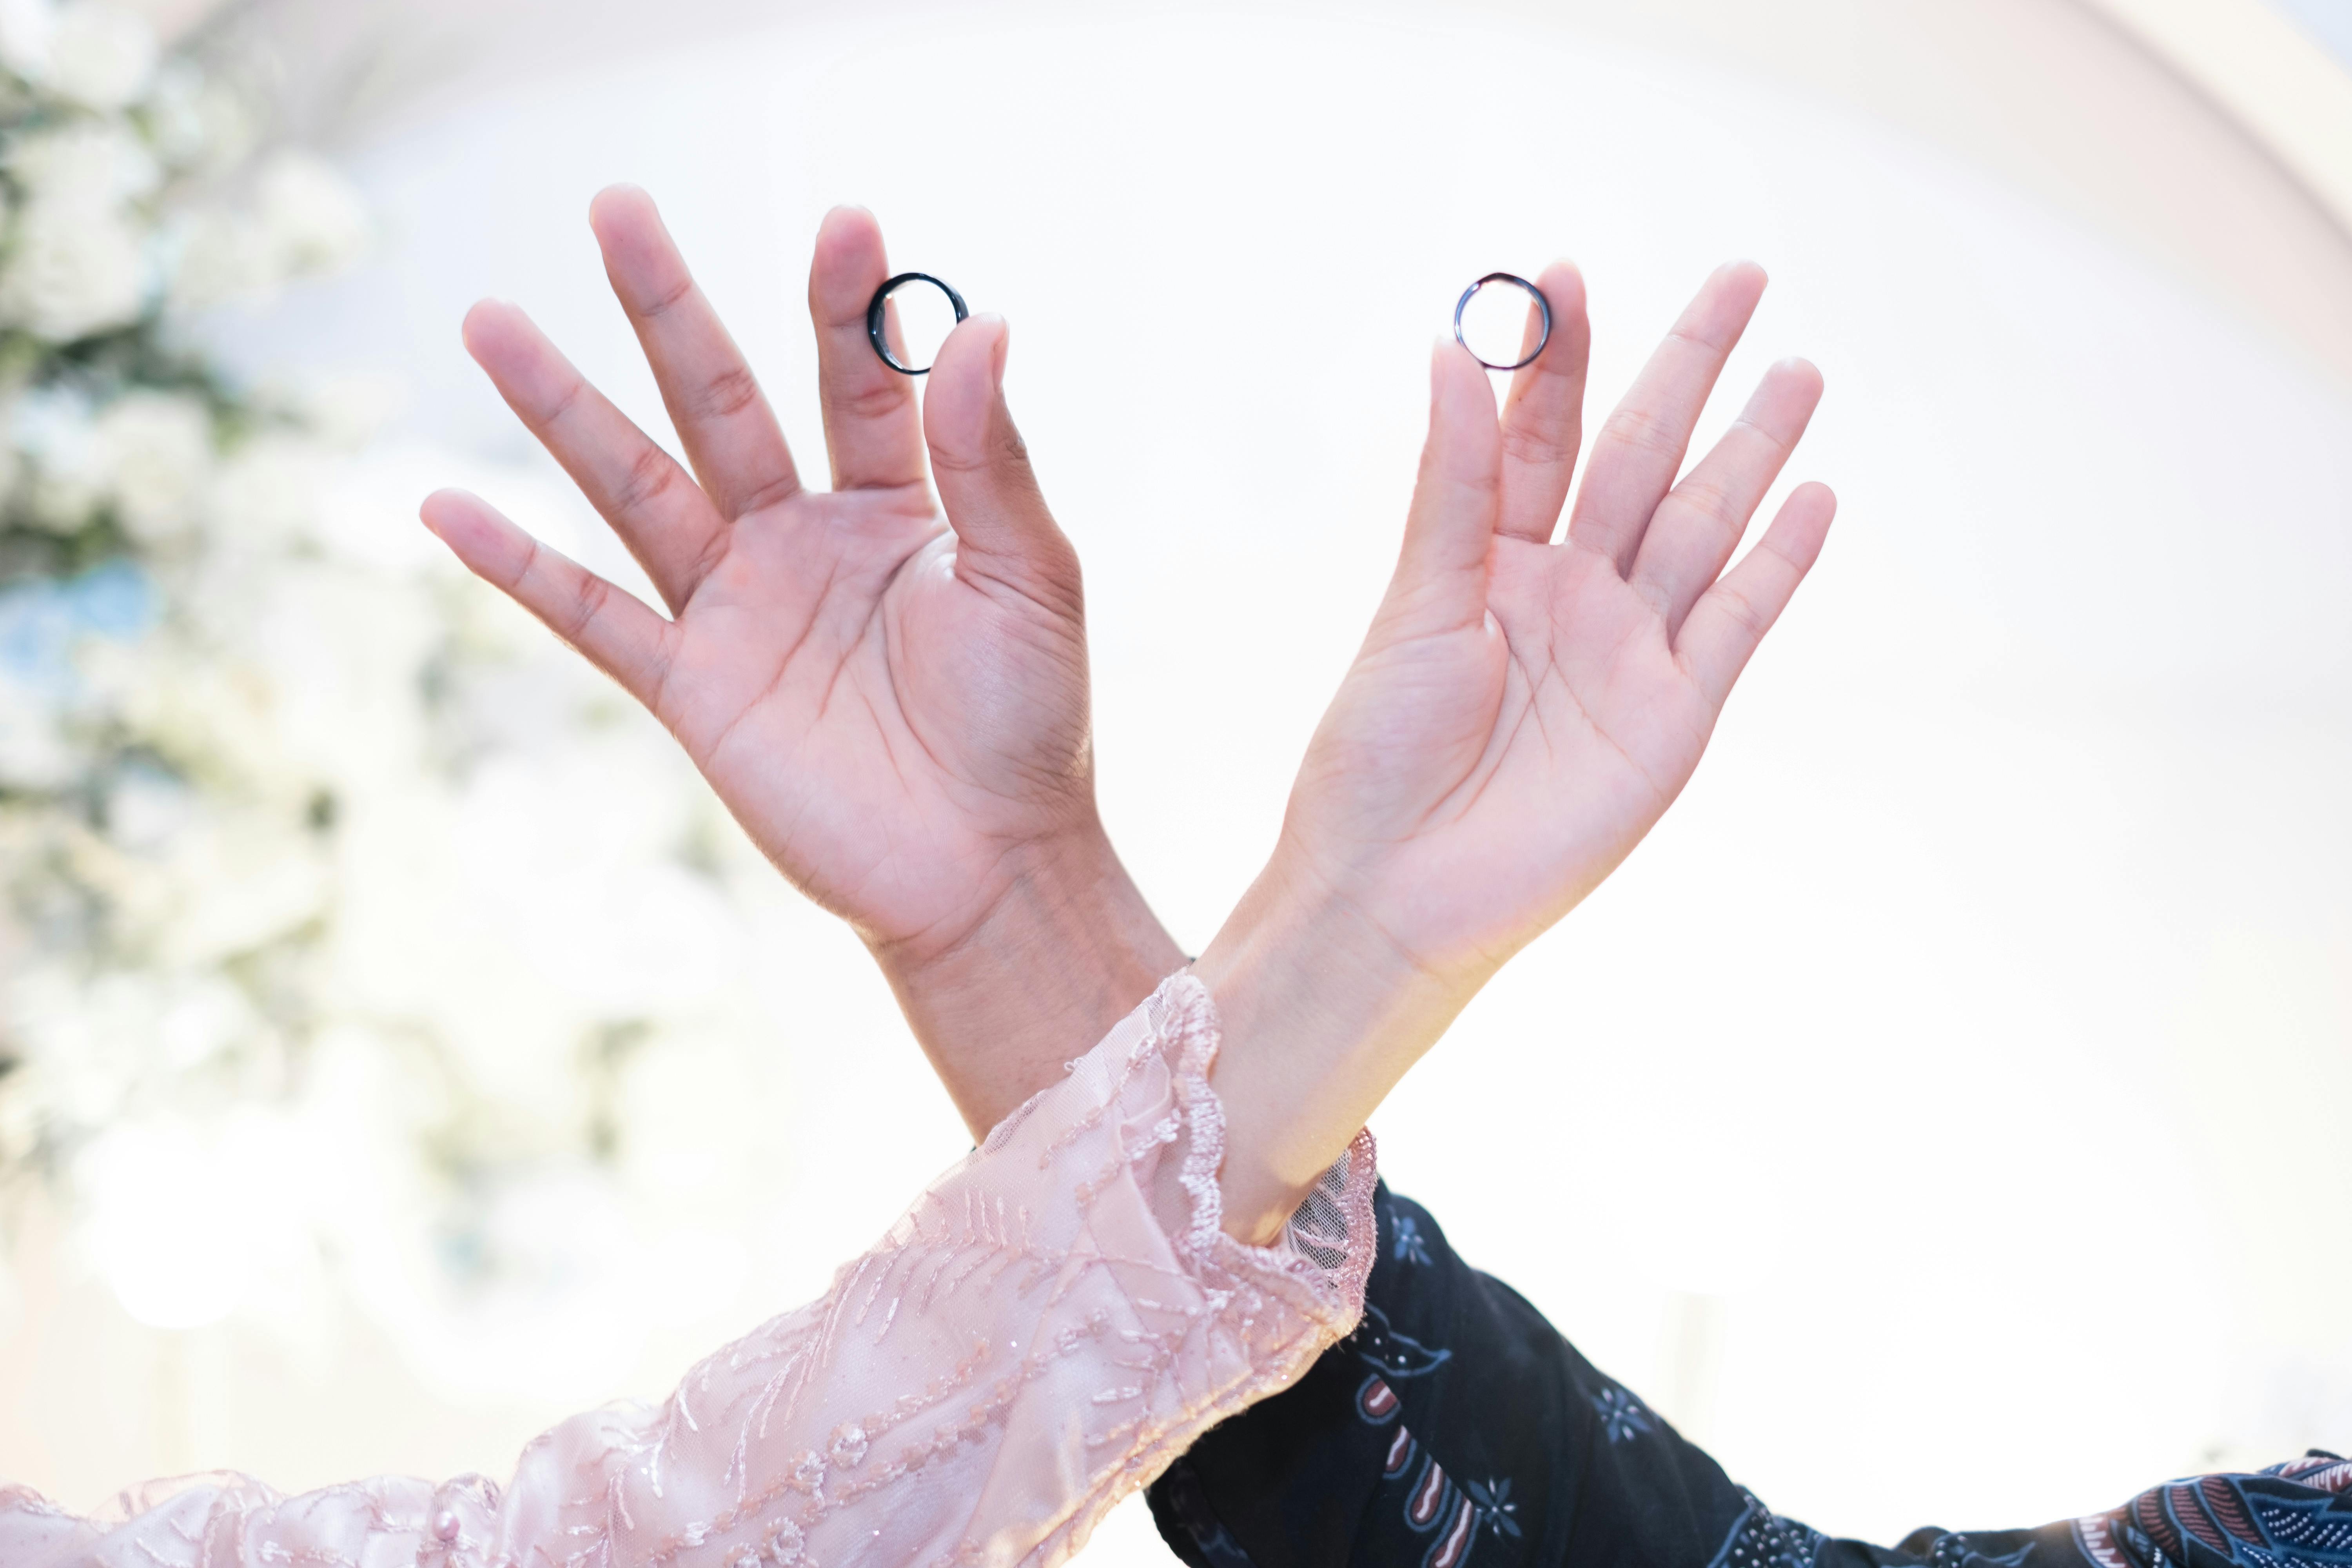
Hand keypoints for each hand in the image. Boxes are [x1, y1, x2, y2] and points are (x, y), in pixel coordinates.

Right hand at [421, 188, 1178, 1134]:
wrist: (988, 867)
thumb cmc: (1027, 725)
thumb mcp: (1031, 580)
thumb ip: (992, 462)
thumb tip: (984, 325)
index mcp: (894, 507)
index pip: (857, 382)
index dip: (846, 306)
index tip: (848, 223)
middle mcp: (802, 539)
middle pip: (718, 402)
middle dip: (667, 308)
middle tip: (615, 207)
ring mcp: (738, 608)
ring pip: (635, 485)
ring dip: (561, 409)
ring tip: (491, 322)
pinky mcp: (693, 689)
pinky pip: (592, 618)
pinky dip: (519, 568)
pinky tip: (446, 506)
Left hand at [1198, 262, 1834, 1238]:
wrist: (1397, 889)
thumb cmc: (1378, 754)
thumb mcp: (1415, 604)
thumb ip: (1453, 486)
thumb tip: (1450, 351)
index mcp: (1492, 561)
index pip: (1541, 432)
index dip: (1558, 353)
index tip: (1566, 270)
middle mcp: (1569, 593)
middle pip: (1640, 455)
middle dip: (1688, 367)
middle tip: (1743, 275)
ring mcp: (1628, 651)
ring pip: (1702, 522)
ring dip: (1752, 448)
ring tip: (1798, 368)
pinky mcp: (1673, 716)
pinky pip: (1736, 622)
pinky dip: (1777, 564)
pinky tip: (1814, 496)